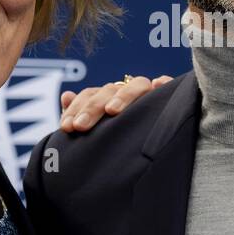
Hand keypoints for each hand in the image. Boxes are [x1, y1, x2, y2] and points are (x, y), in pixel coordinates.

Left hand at [59, 75, 173, 132]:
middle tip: (80, 126)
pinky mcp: (167, 97)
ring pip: (136, 85)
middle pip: (109, 90)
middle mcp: (126, 93)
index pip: (90, 96)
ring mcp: (147, 93)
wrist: (147, 152)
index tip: (67, 127)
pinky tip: (159, 85)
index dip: (77, 108)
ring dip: (123, 96)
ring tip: (112, 110)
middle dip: (92, 108)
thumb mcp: (94, 130)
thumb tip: (65, 96)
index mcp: (107, 98)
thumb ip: (79, 114)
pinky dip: (164, 82)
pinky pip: (168, 85)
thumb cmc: (116, 140)